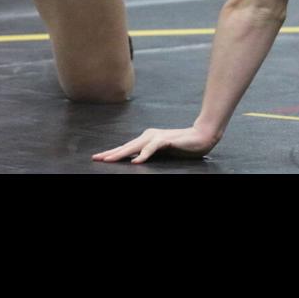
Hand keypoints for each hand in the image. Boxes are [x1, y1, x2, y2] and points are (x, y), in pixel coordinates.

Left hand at [93, 126, 219, 163]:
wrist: (202, 136)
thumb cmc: (183, 145)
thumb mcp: (163, 152)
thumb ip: (150, 154)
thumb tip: (136, 160)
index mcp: (147, 138)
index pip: (127, 147)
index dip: (113, 152)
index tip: (99, 158)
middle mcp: (149, 135)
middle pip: (126, 146)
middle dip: (110, 153)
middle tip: (96, 158)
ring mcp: (157, 137)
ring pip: (135, 147)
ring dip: (121, 154)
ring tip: (109, 160)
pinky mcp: (166, 140)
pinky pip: (152, 149)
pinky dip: (143, 155)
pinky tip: (135, 162)